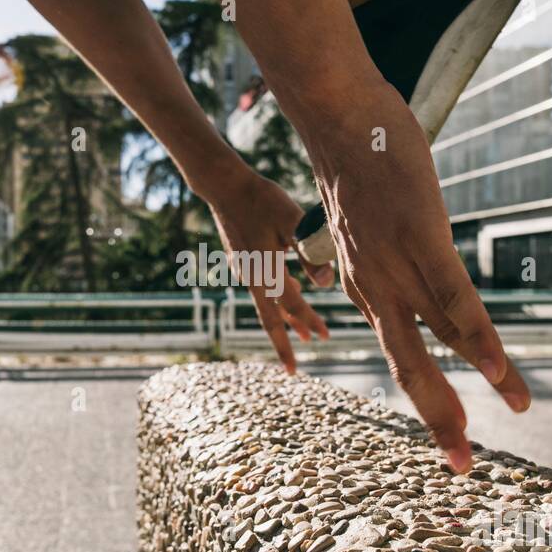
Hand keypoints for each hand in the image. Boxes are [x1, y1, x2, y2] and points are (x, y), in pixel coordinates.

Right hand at [206, 171, 333, 372]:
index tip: (324, 339)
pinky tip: (291, 293)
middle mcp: (253, 277)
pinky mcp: (243, 260)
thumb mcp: (293, 222)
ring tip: (302, 334)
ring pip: (268, 303)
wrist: (225, 186)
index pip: (292, 305)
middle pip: (271, 317)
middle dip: (287, 340)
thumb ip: (309, 252)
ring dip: (286, 319)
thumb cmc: (262, 199)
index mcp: (265, 272)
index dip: (310, 322)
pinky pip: (263, 288)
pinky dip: (279, 298)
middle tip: (296, 365)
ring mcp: (245, 269)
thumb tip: (326, 283)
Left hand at [300, 80, 530, 471]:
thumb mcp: (366, 221)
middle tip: (463, 466)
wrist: (339, 117)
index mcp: (366, 287)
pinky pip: (453, 299)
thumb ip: (390, 250)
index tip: (451, 432)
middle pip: (412, 367)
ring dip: (473, 386)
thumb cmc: (358, 163)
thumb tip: (414, 259)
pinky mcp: (421, 239)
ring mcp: (398, 266)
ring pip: (436, 341)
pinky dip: (478, 338)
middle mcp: (378, 288)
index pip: (404, 353)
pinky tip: (501, 371)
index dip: (430, 397)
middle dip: (440, 420)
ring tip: (507, 418)